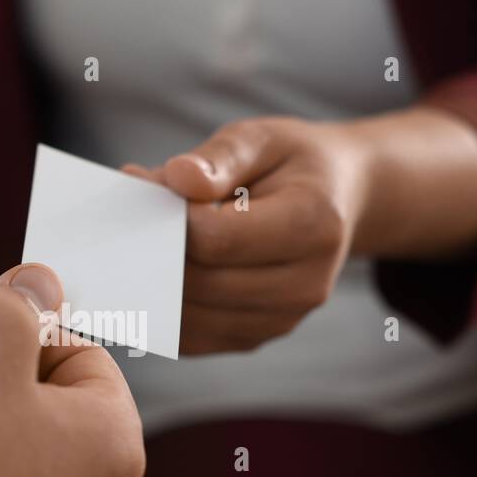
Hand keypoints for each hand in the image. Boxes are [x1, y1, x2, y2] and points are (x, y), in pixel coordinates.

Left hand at [125, 116, 370, 354]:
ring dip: (155, 278)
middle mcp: (306, 283)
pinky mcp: (256, 338)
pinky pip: (190, 337)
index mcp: (315, 224)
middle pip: (201, 281)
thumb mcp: (262, 139)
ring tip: (152, 236)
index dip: (172, 216)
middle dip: (157, 248)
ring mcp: (283, 319)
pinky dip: (164, 305)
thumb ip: (218, 158)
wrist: (337, 200)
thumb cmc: (293, 164)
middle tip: (138, 210)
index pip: (218, 238)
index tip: (152, 185)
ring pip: (189, 316)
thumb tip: (177, 178)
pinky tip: (159, 268)